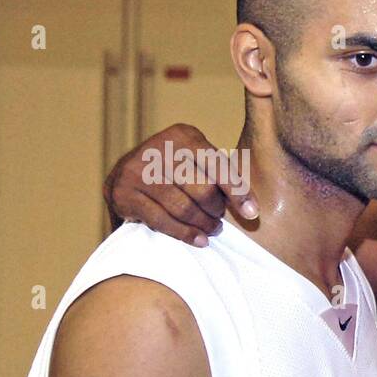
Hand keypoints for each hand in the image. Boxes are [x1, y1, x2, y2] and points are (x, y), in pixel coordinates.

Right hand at [104, 123, 258, 245]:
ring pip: (184, 208)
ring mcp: (138, 170)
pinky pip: (162, 220)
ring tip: (211, 230)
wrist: (123, 177)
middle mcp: (159, 148)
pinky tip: (198, 240)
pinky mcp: (124, 192)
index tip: (252, 214)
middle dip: (216, 211)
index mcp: (184, 136)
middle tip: (218, 221)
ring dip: (203, 224)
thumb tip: (251, 208)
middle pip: (203, 190)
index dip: (238, 192)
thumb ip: (221, 174)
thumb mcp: (197, 161)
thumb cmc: (174, 173)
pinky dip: (184, 234)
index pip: (218, 167)